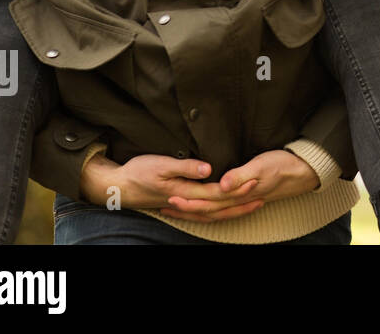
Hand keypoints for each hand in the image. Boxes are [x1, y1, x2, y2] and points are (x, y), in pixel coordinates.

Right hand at [79, 153, 262, 220]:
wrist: (117, 186)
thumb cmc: (138, 172)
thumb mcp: (161, 164)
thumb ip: (186, 167)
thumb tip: (209, 169)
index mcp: (185, 191)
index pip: (218, 193)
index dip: (237, 188)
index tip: (256, 181)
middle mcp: (186, 202)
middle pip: (219, 206)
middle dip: (241, 202)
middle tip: (262, 195)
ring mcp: (182, 207)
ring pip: (213, 213)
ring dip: (232, 210)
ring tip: (252, 204)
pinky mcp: (179, 206)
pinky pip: (203, 215)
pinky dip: (217, 214)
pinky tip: (224, 212)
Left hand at [163, 150, 319, 222]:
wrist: (305, 171)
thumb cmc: (283, 165)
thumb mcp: (262, 165)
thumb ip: (241, 175)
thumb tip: (221, 185)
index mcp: (239, 193)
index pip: (208, 200)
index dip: (188, 200)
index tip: (170, 196)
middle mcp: (239, 199)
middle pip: (208, 209)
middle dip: (187, 208)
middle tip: (166, 206)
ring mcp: (244, 199)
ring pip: (215, 210)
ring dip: (197, 211)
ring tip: (179, 208)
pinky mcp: (248, 195)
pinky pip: (224, 207)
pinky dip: (212, 209)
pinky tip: (208, 205)